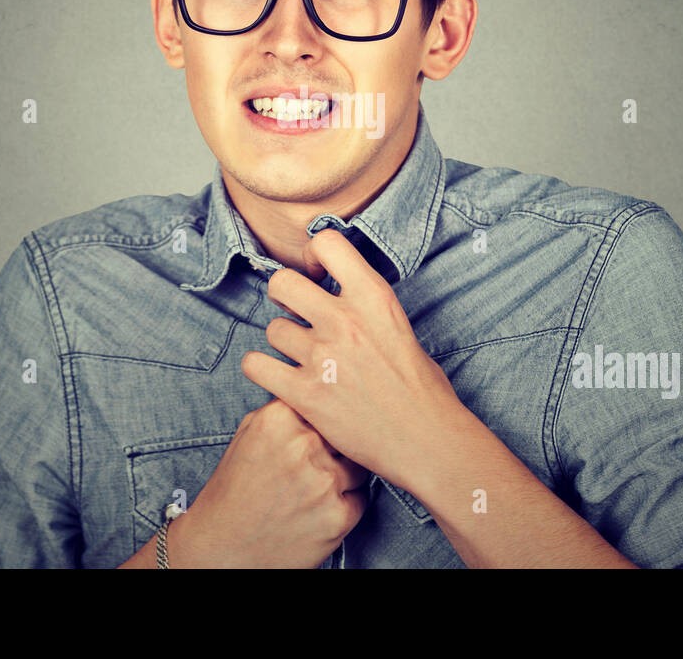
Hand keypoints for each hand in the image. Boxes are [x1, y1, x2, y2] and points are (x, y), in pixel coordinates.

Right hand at [168, 398, 368, 567]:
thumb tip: (314, 393)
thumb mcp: (248, 434)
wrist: (221, 548)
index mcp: (278, 419)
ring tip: (314, 487)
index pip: (322, 401)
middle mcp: (303, 445)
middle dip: (338, 444)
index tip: (322, 422)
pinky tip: (319, 507)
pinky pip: (360, 498)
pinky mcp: (337, 517)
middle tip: (319, 460)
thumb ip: (282, 410)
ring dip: (345, 474)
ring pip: (359, 464)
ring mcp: (323, 482)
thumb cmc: (232, 492)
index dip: (324, 415)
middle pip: (344, 431)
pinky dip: (345, 503)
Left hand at [242, 228, 468, 493]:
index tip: (318, 273)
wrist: (428, 440)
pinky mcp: (305, 393)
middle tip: (297, 313)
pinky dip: (261, 369)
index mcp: (374, 296)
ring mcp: (322, 356)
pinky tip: (277, 375)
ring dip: (282, 342)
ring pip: (272, 328)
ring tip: (301, 357)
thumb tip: (338, 294)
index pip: (326, 242)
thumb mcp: (399, 326)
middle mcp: (344, 320)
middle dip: (284, 296)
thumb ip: (365, 306)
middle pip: (281, 282)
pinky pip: (255, 365)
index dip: (313, 255)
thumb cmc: (421, 388)